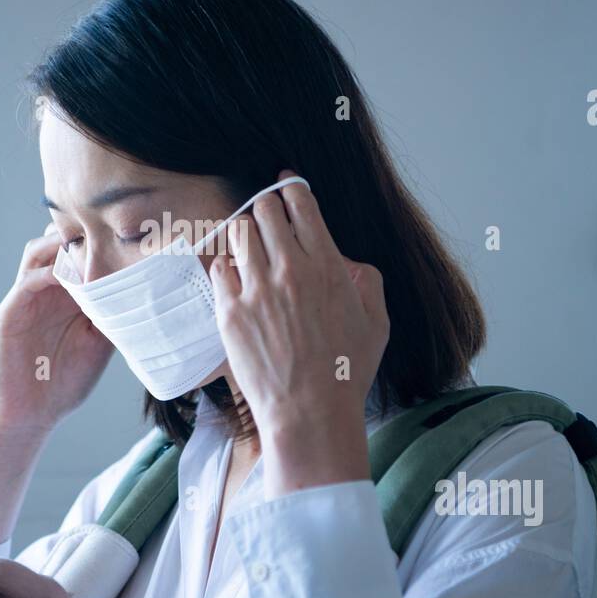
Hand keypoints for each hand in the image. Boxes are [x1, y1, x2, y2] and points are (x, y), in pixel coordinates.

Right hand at [0, 223, 113, 435]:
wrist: (31, 415)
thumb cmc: (65, 382)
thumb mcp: (100, 343)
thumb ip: (113, 314)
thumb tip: (146, 291)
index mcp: (66, 294)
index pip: (78, 253)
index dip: (99, 240)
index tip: (127, 234)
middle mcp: (44, 290)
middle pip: (55, 242)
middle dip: (79, 233)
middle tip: (107, 231)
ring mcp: (24, 299)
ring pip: (36, 252)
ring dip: (60, 245)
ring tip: (88, 248)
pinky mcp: (8, 314)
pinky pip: (25, 282)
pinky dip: (46, 273)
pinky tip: (69, 275)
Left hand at [208, 170, 390, 498]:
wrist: (310, 414)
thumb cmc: (346, 373)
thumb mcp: (376, 324)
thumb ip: (367, 283)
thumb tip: (349, 262)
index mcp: (328, 267)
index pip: (302, 205)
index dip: (290, 187)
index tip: (284, 183)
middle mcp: (290, 271)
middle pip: (265, 210)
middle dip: (266, 208)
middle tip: (266, 216)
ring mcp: (257, 290)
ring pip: (239, 233)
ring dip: (245, 233)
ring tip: (250, 246)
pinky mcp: (230, 312)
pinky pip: (219, 268)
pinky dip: (226, 266)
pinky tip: (235, 277)